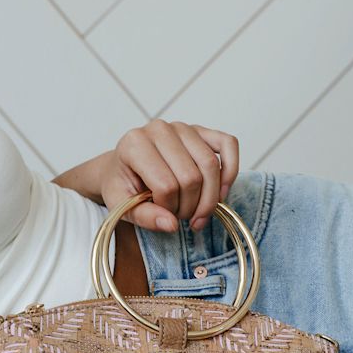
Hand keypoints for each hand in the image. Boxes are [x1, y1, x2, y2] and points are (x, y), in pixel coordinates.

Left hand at [98, 119, 238, 231]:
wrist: (123, 167)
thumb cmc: (123, 185)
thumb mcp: (122, 206)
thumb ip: (144, 217)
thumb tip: (171, 225)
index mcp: (134, 144)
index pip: (165, 185)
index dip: (168, 209)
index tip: (162, 215)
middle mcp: (159, 129)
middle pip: (191, 177)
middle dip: (190, 207)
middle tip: (182, 217)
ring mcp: (182, 127)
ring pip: (211, 166)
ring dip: (210, 198)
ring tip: (198, 212)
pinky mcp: (201, 130)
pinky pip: (228, 144)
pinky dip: (230, 170)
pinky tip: (222, 192)